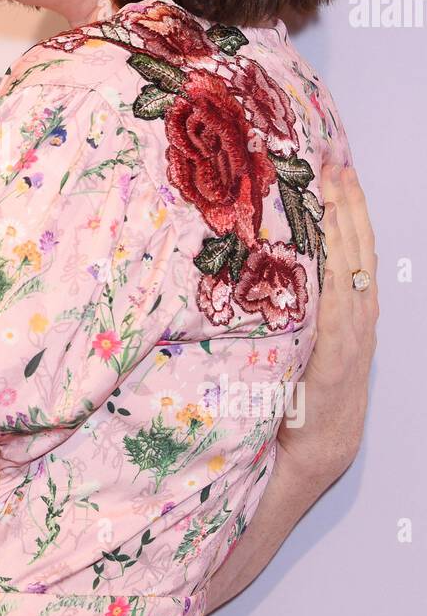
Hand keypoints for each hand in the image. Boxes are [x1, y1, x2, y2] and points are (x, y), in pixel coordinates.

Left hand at [280, 164, 377, 482]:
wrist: (309, 455)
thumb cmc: (293, 401)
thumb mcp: (292, 344)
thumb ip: (289, 310)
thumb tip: (259, 269)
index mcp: (347, 314)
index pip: (351, 250)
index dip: (347, 209)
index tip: (336, 168)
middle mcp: (356, 320)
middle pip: (356, 250)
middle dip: (347, 204)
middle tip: (334, 160)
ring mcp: (352, 339)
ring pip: (352, 271)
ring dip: (345, 227)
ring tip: (335, 186)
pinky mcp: (337, 361)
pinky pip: (339, 312)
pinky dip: (337, 280)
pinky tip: (331, 251)